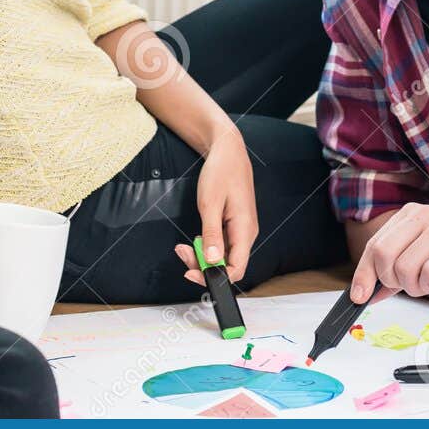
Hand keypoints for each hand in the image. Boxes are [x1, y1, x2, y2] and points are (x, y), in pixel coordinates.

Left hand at [173, 127, 257, 284]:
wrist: (228, 151)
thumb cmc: (222, 172)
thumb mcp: (210, 203)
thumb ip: (211, 234)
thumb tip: (211, 261)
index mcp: (245, 229)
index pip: (236, 269)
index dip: (215, 277)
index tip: (192, 274)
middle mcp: (246, 233)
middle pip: (228, 265)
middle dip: (203, 266)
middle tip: (182, 254)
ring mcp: (240, 230)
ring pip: (223, 256)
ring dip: (202, 257)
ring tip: (184, 247)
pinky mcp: (233, 226)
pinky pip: (221, 245)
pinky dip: (206, 246)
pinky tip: (195, 240)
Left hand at [349, 203, 428, 302]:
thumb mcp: (425, 255)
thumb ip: (397, 270)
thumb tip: (368, 292)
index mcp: (412, 215)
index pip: (376, 245)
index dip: (363, 274)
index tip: (359, 296)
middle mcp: (425, 216)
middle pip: (384, 255)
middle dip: (390, 281)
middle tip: (408, 286)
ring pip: (405, 268)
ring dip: (414, 287)